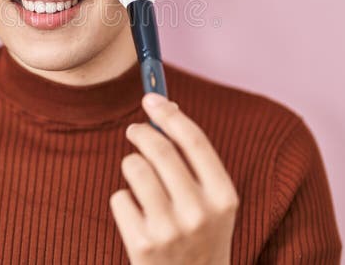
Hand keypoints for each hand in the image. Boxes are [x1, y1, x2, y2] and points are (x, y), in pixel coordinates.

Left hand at [109, 93, 239, 263]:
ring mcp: (170, 230)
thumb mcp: (212, 204)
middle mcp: (200, 213)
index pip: (194, 141)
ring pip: (135, 168)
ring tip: (139, 181)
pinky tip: (137, 217)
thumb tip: (165, 109)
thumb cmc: (199, 238)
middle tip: (134, 130)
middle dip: (141, 132)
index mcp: (224, 198)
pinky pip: (120, 197)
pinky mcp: (142, 244)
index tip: (151, 99)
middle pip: (160, 149)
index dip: (170, 115)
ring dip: (132, 166)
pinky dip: (124, 201)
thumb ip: (194, 162)